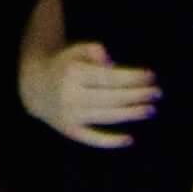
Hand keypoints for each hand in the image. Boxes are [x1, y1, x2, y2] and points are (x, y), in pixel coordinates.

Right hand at [39, 42, 159, 150]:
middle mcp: (71, 96)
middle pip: (112, 98)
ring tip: (150, 109)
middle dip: (137, 95)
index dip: (133, 78)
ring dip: (131, 114)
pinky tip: (130, 139)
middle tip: (157, 93)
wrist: (34, 88)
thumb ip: (91, 50)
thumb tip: (111, 61)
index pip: (110, 77)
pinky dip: (111, 141)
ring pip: (107, 117)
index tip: (151, 76)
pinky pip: (93, 139)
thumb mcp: (74, 52)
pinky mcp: (71, 131)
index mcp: (73, 74)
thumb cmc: (63, 67)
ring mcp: (71, 115)